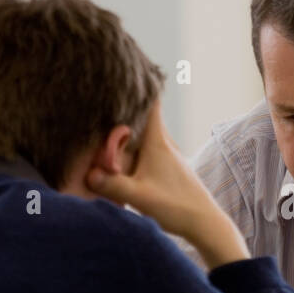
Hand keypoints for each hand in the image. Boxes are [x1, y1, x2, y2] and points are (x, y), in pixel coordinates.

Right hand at [86, 100, 246, 268]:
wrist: (205, 224)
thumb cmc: (177, 206)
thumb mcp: (139, 196)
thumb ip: (111, 185)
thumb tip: (88, 174)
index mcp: (158, 141)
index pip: (151, 103)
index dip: (140, 84)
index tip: (126, 67)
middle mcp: (164, 144)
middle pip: (144, 116)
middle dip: (127, 105)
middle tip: (105, 93)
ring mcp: (168, 156)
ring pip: (145, 134)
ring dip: (129, 128)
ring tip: (107, 120)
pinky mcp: (168, 170)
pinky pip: (147, 149)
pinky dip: (133, 146)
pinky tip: (121, 154)